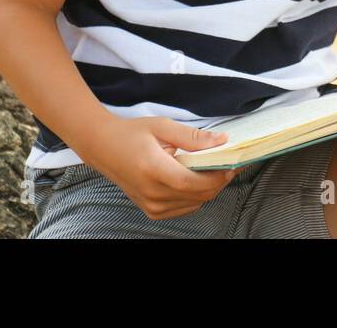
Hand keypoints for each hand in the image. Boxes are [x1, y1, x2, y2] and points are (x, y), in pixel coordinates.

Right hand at [85, 117, 240, 219]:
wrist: (103, 147)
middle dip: (219, 181)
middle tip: (229, 163)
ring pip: (194, 203)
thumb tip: (222, 141)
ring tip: (213, 168)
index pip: (191, 183)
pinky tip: (196, 179)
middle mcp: (151, 193)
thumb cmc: (132, 134)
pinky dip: (197, 196)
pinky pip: (185, 208)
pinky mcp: (152, 211)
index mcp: (153, 169)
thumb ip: (193, 136)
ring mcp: (151, 205)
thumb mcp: (162, 126)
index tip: (232, 162)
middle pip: (197, 195)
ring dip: (209, 188)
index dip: (216, 176)